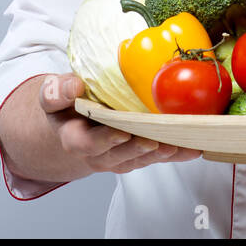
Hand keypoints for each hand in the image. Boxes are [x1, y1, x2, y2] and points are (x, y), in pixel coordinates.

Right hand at [36, 73, 200, 175]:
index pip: (89, 144)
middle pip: (120, 155)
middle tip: (157, 141)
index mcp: (74, 138)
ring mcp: (117, 158)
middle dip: (140, 148)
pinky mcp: (135, 156)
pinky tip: (193, 149)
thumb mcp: (53, 95)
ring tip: (179, 145)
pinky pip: (155, 158)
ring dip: (161, 154)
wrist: (71, 123)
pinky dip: (175, 154)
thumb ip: (57, 92)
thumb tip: (74, 87)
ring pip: (140, 159)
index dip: (105, 140)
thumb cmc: (65, 106)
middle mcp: (96, 154)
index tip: (122, 132)